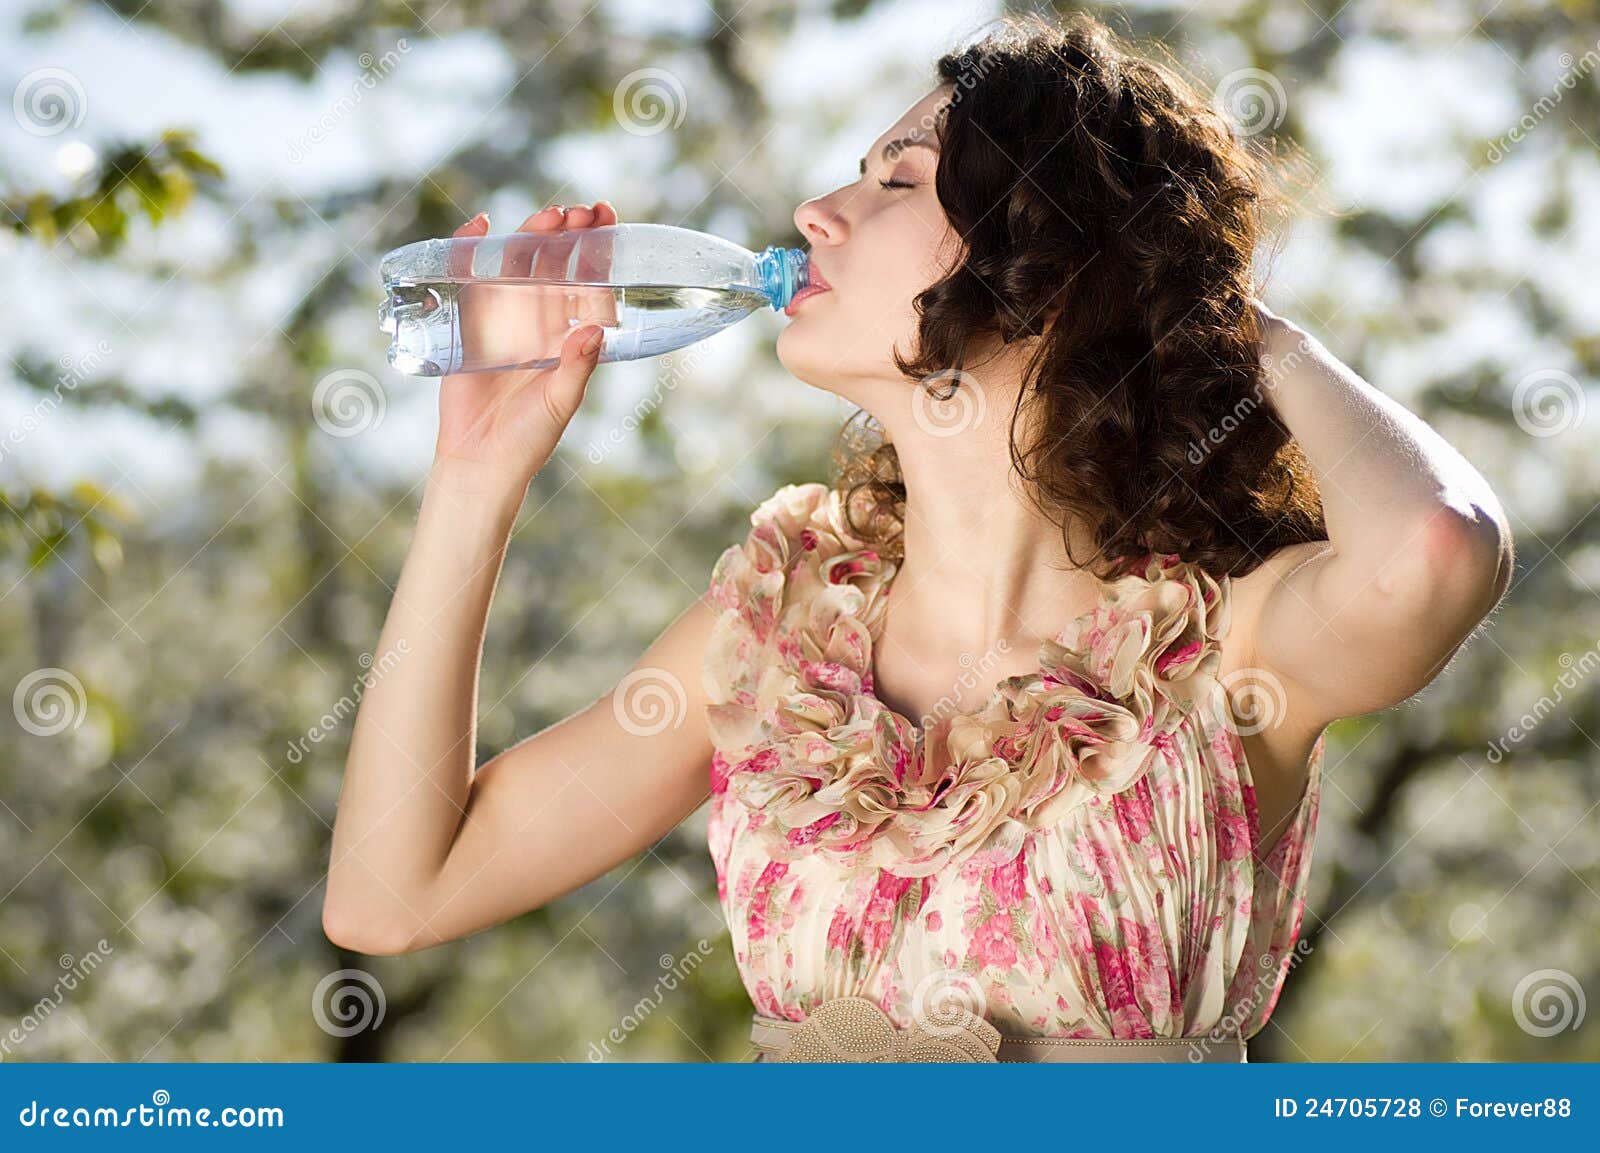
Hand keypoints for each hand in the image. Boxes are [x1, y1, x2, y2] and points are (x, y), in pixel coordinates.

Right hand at [432, 201, 619, 491]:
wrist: (479, 462)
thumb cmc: (528, 438)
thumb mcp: (560, 402)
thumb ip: (576, 367)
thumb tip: (595, 330)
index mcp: (567, 334)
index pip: (586, 280)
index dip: (596, 249)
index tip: (607, 220)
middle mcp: (537, 320)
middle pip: (553, 263)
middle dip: (567, 234)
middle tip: (580, 213)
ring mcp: (501, 318)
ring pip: (514, 263)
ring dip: (529, 236)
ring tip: (548, 216)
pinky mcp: (466, 323)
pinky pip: (468, 278)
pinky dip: (469, 249)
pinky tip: (479, 225)